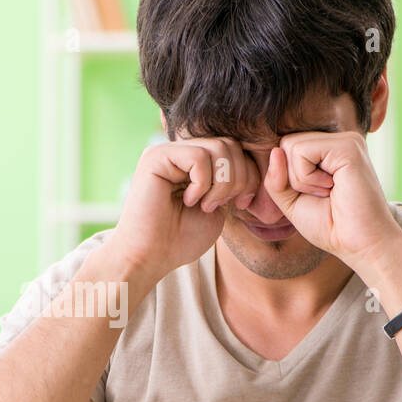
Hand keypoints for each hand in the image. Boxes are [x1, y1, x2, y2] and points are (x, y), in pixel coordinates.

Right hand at [107, 137, 261, 283]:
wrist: (150, 257)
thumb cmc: (181, 239)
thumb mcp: (219, 207)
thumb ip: (232, 181)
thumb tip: (250, 159)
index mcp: (195, 163)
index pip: (236, 149)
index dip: (249, 175)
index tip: (241, 204)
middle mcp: (181, 151)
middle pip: (230, 144)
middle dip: (238, 179)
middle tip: (219, 206)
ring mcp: (168, 151)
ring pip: (218, 148)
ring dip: (222, 183)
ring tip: (205, 205)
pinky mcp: (156, 157)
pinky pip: (199, 157)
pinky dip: (202, 183)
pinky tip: (188, 200)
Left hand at [264, 131, 401, 270]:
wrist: (360, 245)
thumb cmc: (330, 227)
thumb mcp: (292, 202)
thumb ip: (277, 178)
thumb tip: (275, 150)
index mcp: (329, 151)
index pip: (286, 149)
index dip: (288, 179)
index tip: (317, 197)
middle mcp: (338, 141)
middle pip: (286, 145)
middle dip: (293, 178)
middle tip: (323, 195)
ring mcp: (345, 141)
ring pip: (291, 146)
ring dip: (301, 180)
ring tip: (329, 192)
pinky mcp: (347, 146)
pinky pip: (301, 152)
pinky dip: (307, 178)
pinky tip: (332, 187)